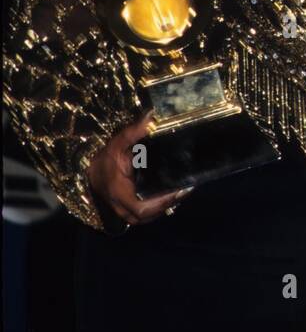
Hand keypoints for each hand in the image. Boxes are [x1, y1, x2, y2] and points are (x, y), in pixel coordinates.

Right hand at [85, 112, 189, 226]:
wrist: (93, 174)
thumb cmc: (106, 160)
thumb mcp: (118, 144)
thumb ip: (134, 132)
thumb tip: (151, 117)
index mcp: (120, 194)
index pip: (143, 207)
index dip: (162, 201)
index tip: (179, 190)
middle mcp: (124, 209)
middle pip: (152, 212)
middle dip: (170, 201)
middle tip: (187, 186)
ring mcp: (128, 214)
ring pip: (152, 214)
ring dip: (168, 203)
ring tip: (184, 188)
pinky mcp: (132, 213)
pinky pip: (150, 213)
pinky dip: (162, 204)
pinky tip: (173, 193)